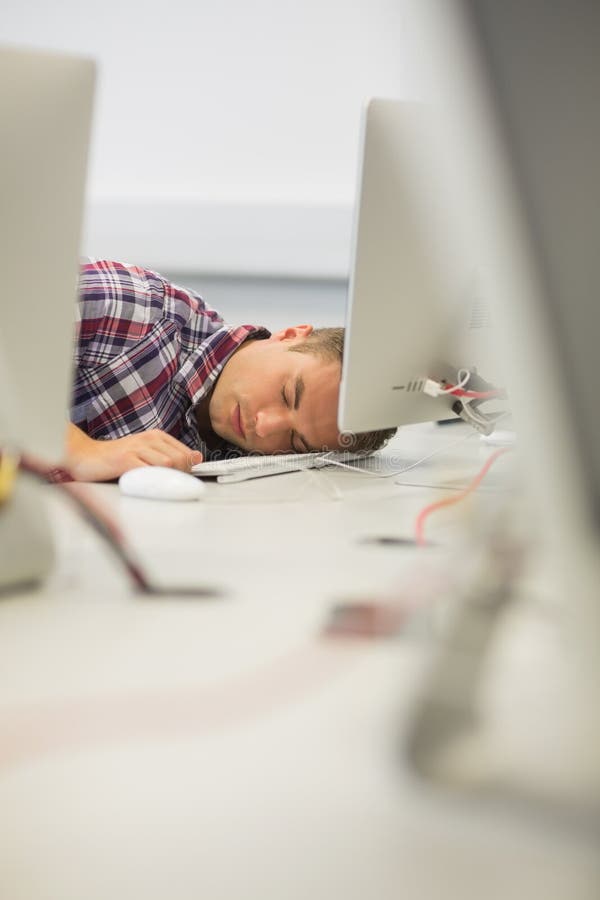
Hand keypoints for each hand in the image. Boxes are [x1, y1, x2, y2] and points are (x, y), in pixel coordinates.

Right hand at [65, 425, 202, 481]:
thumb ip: (170, 454)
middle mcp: (148, 439)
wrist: (85, 456)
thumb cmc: (116, 458)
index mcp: (156, 436)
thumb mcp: (147, 452)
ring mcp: (137, 448)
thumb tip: (197, 458)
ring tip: (159, 486)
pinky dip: (154, 481)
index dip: (189, 469)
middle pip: (179, 459)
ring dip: (168, 478)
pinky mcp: (125, 460)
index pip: (185, 453)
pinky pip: (148, 471)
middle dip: (180, 474)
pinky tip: (150, 486)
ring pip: (167, 463)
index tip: (182, 479)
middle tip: (169, 484)